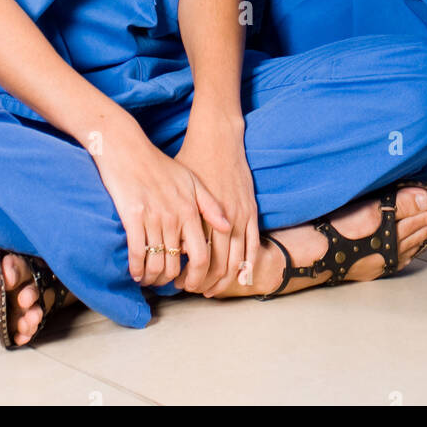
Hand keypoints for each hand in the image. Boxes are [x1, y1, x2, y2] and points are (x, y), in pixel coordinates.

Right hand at [88, 112, 230, 290]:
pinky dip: (136, 269)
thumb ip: (210, 205)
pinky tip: (136, 273)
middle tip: (169, 286)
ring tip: (151, 280)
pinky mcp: (132, 217)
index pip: (201, 256)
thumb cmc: (160, 166)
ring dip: (153, 278)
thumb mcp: (191, 180)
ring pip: (156, 263)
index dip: (198, 277)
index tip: (192, 285)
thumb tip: (228, 227)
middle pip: (177, 265)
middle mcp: (175, 216)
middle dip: (174, 283)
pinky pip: (136, 253)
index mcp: (191, 209)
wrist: (128, 150)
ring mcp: (153, 217)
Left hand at [173, 106, 259, 296]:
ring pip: (234, 261)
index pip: (196, 258)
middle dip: (203, 282)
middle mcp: (222, 220)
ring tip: (211, 288)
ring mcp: (240, 216)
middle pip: (216, 265)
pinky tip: (240, 277)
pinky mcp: (251, 211)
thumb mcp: (178, 188)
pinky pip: (252, 246)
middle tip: (193, 290)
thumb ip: (177, 217)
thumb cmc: (192, 160)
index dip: (188, 275)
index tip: (178, 283)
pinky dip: (247, 265)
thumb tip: (173, 247)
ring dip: (224, 279)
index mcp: (201, 216)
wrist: (218, 137)